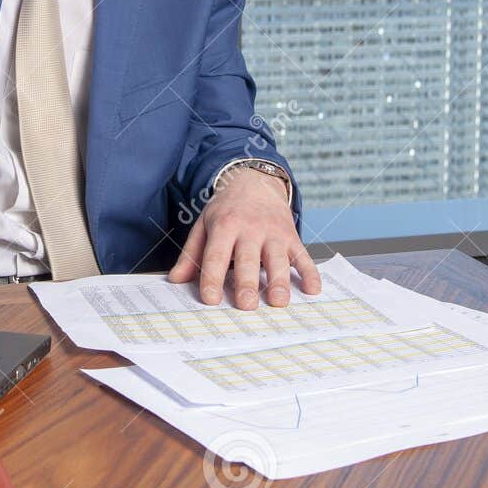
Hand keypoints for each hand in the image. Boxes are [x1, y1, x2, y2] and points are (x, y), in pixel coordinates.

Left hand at [166, 168, 320, 308]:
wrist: (254, 182)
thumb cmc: (226, 210)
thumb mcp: (204, 225)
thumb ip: (191, 254)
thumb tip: (175, 280)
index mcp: (224, 226)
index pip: (216, 255)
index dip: (211, 277)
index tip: (210, 300)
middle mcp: (250, 228)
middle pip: (248, 259)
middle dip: (247, 282)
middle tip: (246, 305)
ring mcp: (274, 232)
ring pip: (277, 259)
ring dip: (279, 281)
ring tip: (278, 302)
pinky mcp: (292, 236)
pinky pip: (303, 256)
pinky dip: (310, 272)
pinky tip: (312, 289)